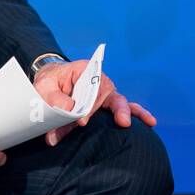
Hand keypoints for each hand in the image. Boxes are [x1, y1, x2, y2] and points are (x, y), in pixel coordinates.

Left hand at [32, 60, 156, 146]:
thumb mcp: (44, 87)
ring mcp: (106, 93)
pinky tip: (150, 122)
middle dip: (106, 110)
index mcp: (86, 70)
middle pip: (108, 95)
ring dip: (124, 113)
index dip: (89, 105)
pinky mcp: (108, 104)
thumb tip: (69, 109)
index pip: (93, 86)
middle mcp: (100, 80)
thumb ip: (53, 98)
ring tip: (126, 123)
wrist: (51, 82)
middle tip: (104, 122)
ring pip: (119, 102)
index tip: (80, 121)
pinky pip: (124, 108)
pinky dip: (136, 115)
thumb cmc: (49, 83)